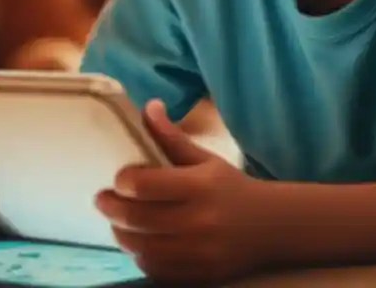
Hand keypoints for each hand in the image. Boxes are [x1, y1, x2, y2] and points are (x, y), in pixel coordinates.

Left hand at [96, 100, 266, 284]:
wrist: (272, 227)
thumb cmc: (231, 188)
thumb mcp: (205, 159)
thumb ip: (172, 137)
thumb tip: (149, 106)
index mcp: (199, 186)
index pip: (144, 185)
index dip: (124, 181)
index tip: (119, 179)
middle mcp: (199, 220)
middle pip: (136, 218)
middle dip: (111, 208)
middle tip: (103, 200)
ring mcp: (199, 252)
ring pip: (141, 248)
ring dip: (123, 234)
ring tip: (119, 223)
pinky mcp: (200, 274)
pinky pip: (156, 270)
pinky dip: (142, 257)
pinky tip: (141, 244)